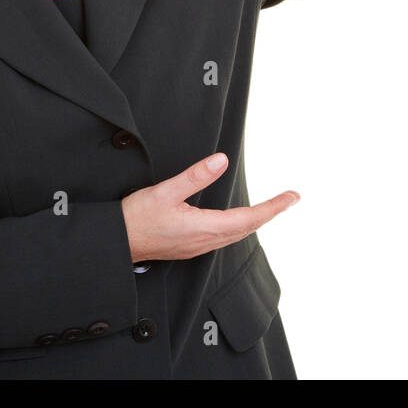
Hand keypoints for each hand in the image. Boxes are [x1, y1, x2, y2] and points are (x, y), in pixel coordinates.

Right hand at [120, 153, 299, 261]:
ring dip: (256, 220)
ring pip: (237, 234)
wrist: (115, 243)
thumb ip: (195, 176)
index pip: (250, 218)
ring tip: (271, 209)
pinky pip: (224, 238)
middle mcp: (205, 240)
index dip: (274, 207)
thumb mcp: (165, 191)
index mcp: (204, 227)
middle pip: (248, 227)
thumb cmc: (136, 219)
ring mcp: (197, 246)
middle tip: (290, 200)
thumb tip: (221, 161)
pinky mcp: (189, 247)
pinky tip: (238, 221)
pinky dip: (239, 226)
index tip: (292, 197)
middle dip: (271, 212)